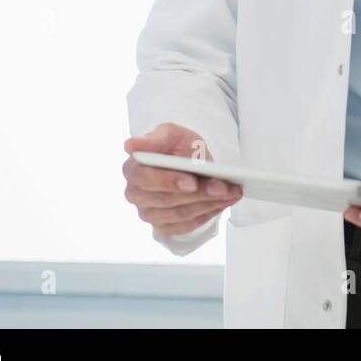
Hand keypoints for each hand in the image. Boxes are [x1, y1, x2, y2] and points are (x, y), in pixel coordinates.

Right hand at [122, 123, 241, 236]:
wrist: (188, 160)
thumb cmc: (176, 146)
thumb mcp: (170, 134)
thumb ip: (153, 139)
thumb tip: (129, 145)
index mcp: (132, 169)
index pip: (147, 179)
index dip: (170, 181)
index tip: (192, 182)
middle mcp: (136, 194)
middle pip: (168, 199)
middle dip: (199, 193)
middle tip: (223, 187)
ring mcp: (148, 213)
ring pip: (180, 214)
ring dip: (208, 204)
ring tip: (230, 193)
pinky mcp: (163, 225)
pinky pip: (186, 226)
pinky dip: (207, 214)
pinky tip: (223, 203)